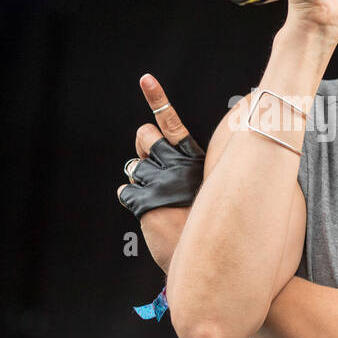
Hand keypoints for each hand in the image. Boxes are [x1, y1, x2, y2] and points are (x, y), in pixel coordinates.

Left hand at [116, 74, 202, 273]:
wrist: (213, 258)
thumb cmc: (212, 224)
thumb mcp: (210, 189)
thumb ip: (195, 169)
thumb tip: (182, 149)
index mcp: (194, 160)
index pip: (172, 124)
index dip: (158, 99)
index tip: (146, 79)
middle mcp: (176, 167)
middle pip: (144, 137)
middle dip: (143, 146)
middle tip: (153, 163)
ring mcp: (159, 184)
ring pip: (133, 165)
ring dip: (140, 178)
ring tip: (159, 197)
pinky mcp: (145, 204)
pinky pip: (124, 192)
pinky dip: (132, 200)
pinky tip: (150, 212)